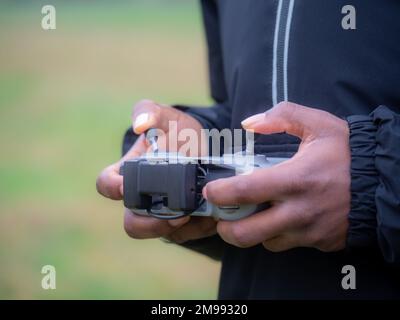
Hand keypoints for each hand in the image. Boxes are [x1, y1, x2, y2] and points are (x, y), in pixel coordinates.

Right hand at [96, 99, 215, 242]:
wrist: (206, 146)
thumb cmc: (177, 130)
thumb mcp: (164, 116)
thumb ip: (148, 111)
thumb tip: (141, 124)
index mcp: (128, 172)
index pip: (107, 184)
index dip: (112, 187)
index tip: (124, 186)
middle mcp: (141, 197)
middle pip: (132, 222)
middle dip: (150, 223)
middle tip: (174, 215)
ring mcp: (161, 212)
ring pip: (160, 233)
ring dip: (177, 229)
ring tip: (196, 216)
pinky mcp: (183, 223)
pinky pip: (186, 234)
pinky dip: (199, 228)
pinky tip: (211, 216)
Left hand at [204, 101, 350, 251]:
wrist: (385, 181)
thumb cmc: (349, 153)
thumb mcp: (318, 124)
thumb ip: (281, 116)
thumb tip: (249, 123)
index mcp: (295, 179)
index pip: (245, 191)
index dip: (220, 193)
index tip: (210, 191)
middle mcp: (299, 211)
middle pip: (247, 233)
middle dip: (226, 228)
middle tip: (223, 216)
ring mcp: (309, 231)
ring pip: (266, 243)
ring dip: (254, 231)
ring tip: (255, 214)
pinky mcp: (320, 242)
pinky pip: (288, 245)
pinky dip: (277, 235)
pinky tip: (282, 218)